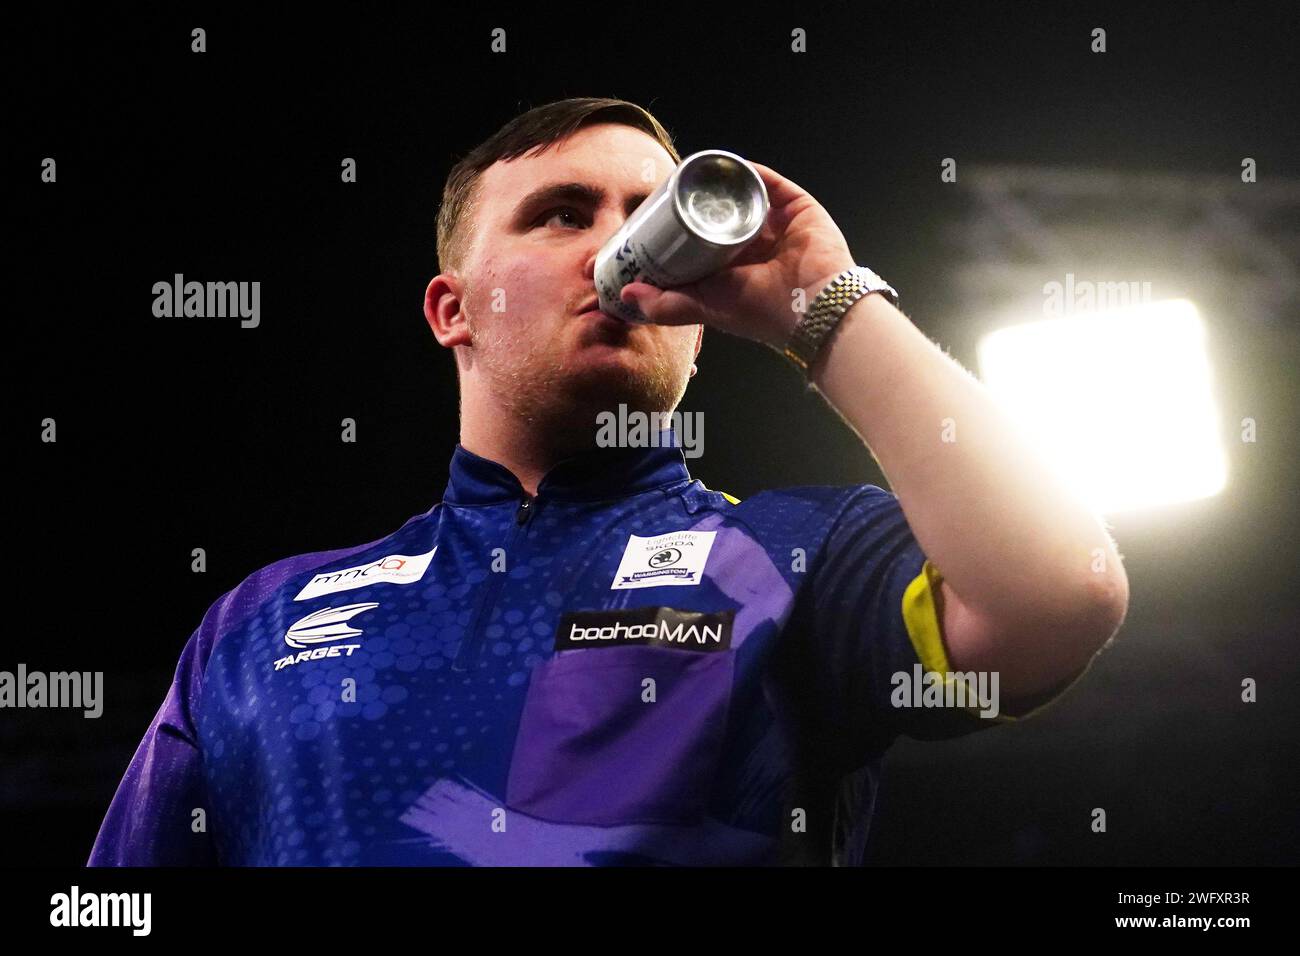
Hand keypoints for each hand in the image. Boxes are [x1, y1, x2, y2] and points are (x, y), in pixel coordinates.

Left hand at [618, 161, 856, 348]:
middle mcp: (752, 243)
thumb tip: (624, 294)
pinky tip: (722, 163)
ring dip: (716, 183)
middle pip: (716, 213)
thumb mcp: (703, 307)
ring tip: (689, 174)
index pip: (697, 240)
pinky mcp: (794, 205)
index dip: (674, 228)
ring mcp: (773, 222)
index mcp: (731, 267)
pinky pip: (766, 180)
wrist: (810, 306)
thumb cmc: (759, 311)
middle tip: (663, 189)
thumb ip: (665, 305)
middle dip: (691, 201)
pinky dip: (745, 170)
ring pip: (738, 195)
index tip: (648, 217)